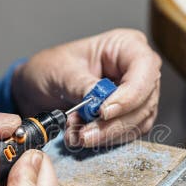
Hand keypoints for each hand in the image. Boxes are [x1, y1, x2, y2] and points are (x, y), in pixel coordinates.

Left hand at [12, 29, 161, 147]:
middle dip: (113, 122)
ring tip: (76, 134)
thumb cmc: (52, 68)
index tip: (104, 112)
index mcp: (127, 46)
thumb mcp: (62, 70)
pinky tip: (81, 136)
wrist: (39, 87)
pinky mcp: (130, 117)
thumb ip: (82, 85)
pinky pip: (127, 133)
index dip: (130, 94)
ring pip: (137, 121)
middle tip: (85, 133)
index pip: (145, 68)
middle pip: (144, 100)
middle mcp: (138, 70)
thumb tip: (97, 102)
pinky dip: (104, 139)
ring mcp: (137, 95)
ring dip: (106, 134)